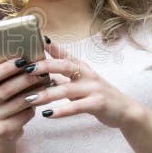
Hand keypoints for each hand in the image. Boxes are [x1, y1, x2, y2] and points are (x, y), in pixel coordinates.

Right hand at [0, 57, 49, 144]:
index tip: (23, 60)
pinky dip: (34, 108)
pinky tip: (44, 101)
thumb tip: (27, 57)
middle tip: (42, 70)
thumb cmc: (2, 106)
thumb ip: (6, 77)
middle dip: (26, 79)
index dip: (6, 67)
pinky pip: (23, 116)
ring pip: (18, 103)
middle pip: (6, 89)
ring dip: (35, 92)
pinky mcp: (1, 131)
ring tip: (48, 84)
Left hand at [18, 41, 144, 128]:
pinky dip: (60, 111)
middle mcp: (87, 74)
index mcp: (81, 68)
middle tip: (26, 70)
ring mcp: (93, 88)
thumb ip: (63, 77)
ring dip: (46, 94)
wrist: (125, 111)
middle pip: (64, 66)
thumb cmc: (97, 96)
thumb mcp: (80, 83)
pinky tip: (47, 114)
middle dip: (44, 66)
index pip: (64, 53)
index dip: (51, 45)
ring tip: (29, 99)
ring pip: (66, 89)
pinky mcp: (98, 104)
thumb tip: (41, 72)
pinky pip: (76, 107)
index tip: (36, 37)